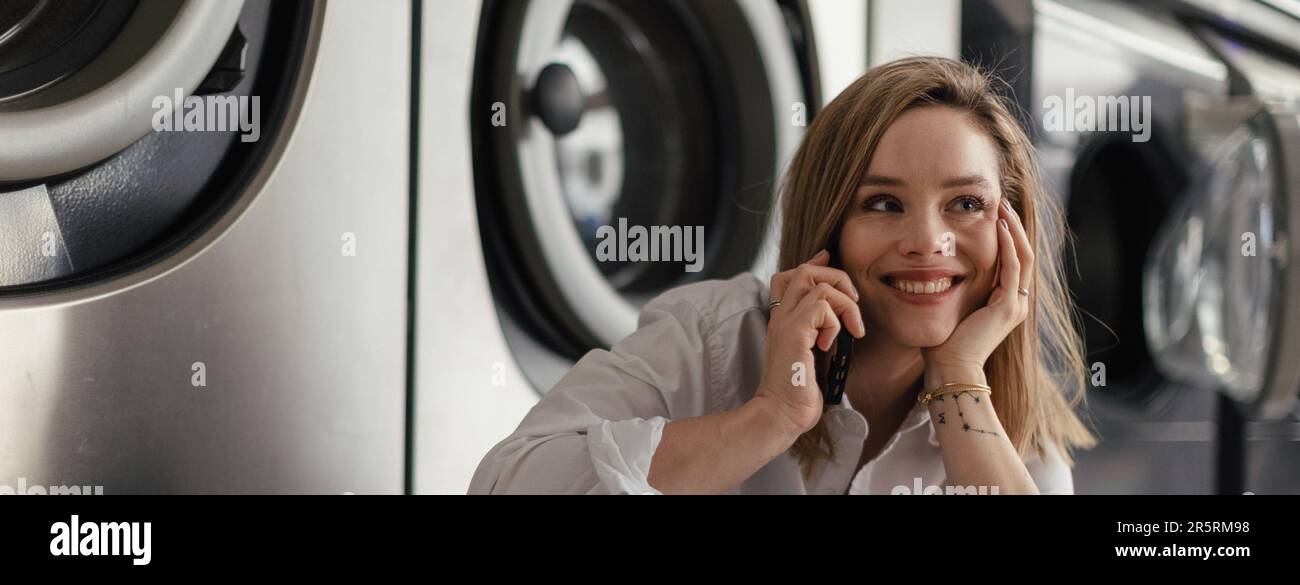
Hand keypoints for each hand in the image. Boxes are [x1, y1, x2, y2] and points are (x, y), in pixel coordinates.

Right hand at [753, 249, 865, 436]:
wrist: (781, 414)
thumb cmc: (799, 392)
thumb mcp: (815, 355)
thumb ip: (824, 333)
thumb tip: (843, 316)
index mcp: (783, 320)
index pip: (790, 276)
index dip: (815, 264)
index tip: (832, 263)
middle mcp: (781, 316)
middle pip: (805, 270)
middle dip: (837, 278)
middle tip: (853, 303)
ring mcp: (785, 322)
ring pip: (817, 283)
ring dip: (845, 303)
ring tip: (851, 330)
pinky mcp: (795, 332)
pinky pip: (822, 306)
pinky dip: (837, 322)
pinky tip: (831, 345)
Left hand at [923, 197, 1033, 377]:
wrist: (950, 368)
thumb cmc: (942, 343)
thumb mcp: (951, 307)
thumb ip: (952, 289)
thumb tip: (933, 269)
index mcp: (1004, 302)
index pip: (1012, 260)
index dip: (1006, 235)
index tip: (994, 212)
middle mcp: (1015, 302)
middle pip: (1023, 253)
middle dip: (1013, 225)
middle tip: (1001, 201)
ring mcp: (1014, 305)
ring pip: (1023, 256)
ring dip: (1012, 229)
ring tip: (1002, 207)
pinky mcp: (1008, 307)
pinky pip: (1013, 268)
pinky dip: (1007, 245)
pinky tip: (999, 227)